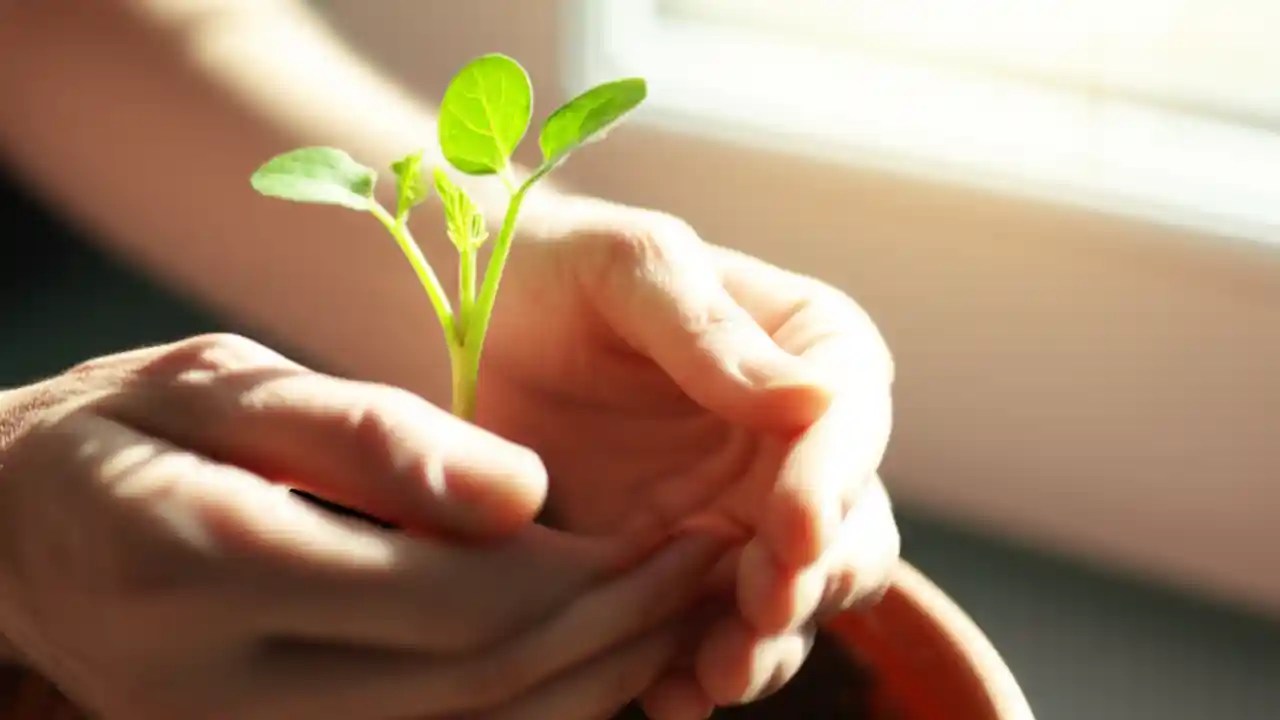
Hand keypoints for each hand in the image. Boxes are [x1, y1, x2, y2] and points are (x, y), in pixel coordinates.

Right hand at [0, 334, 728, 719]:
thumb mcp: (221, 382)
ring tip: (673, 624)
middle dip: (613, 638)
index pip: (458, 602)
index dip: (592, 578)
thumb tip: (525, 492)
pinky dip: (522, 719)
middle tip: (706, 579)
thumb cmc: (119, 428)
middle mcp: (221, 686)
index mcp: (214, 563)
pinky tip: (587, 669)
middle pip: (478, 690)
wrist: (9, 526)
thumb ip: (365, 433)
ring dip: (587, 691)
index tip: (684, 533)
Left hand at [477, 197, 899, 716]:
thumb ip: (708, 329)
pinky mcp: (679, 570)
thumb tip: (816, 400)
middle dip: (812, 582)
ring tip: (714, 675)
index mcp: (806, 352)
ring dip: (767, 646)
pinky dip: (700, 672)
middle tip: (757, 612)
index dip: (833, 483)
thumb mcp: (626, 266)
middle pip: (847, 529)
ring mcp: (739, 514)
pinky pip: (709, 634)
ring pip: (791, 599)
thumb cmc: (556, 269)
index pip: (850, 420)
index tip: (793, 531)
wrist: (471, 328)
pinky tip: (669, 695)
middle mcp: (791, 444)